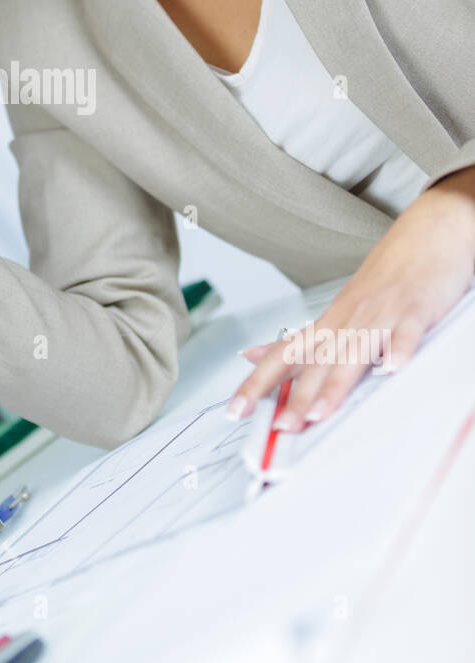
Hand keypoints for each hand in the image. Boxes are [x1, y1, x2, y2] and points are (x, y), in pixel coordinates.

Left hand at [227, 172, 474, 430]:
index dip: (258, 383)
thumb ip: (299, 341)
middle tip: (281, 428)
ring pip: (353, 353)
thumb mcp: (336, 311)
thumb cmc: (384, 278)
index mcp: (329, 325)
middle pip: (317, 364)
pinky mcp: (414, 309)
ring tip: (320, 412)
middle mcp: (348, 321)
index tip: (235, 410)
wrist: (427, 234)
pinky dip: (398, 348)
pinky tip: (392, 367)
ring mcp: (380, 315)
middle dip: (297, 398)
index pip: (284, 357)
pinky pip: (405, 332)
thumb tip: (253, 356)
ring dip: (336, 383)